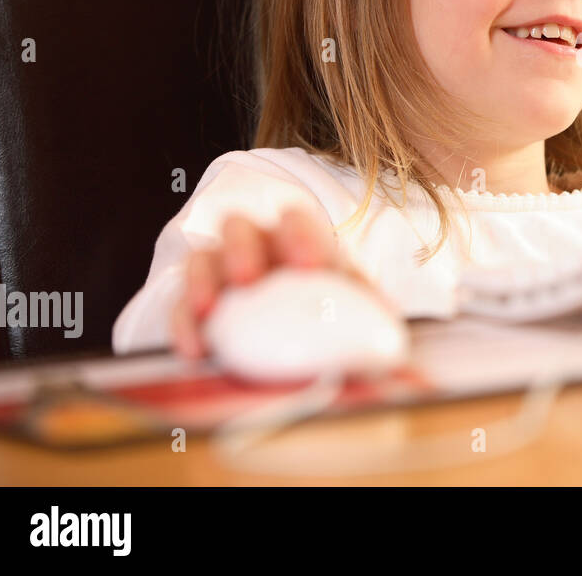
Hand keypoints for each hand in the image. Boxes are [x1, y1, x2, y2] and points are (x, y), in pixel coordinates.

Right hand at [170, 206, 381, 358]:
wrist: (297, 354)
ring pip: (204, 257)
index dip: (302, 236)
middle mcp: (258, 252)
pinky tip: (194, 350)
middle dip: (245, 248)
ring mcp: (221, 277)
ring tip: (210, 309)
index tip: (311, 267)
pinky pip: (180, 309)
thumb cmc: (331, 325)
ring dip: (205, 280)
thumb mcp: (355, 321)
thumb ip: (369, 327)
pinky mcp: (195, 311)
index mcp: (301, 246)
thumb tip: (402, 360)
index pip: (296, 220)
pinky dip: (183, 327)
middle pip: (243, 228)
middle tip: (251, 277)